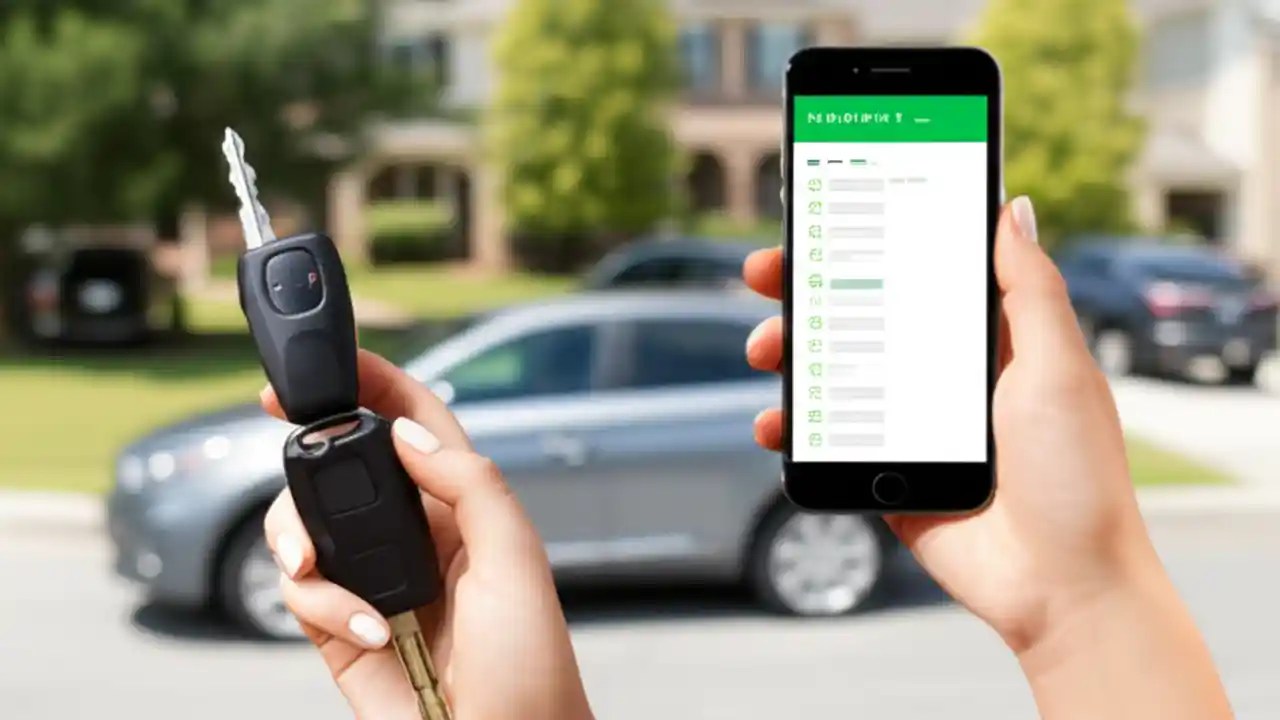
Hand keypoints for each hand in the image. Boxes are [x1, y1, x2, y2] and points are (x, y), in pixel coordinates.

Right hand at [260, 351, 592, 719]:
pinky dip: (318, 603)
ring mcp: (373, 580)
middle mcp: (414, 537)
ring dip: (297, 536)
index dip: (374, 384)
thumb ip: (469, 484)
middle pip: (343, 466)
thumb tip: (403, 433)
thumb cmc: (531, 666)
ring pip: (305, 525)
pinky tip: (364, 629)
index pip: (413, 425)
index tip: (330, 361)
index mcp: (463, 508)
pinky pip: (301, 592)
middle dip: (310, 448)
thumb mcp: (516, 559)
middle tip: (281, 421)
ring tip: (312, 566)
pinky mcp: (339, 629)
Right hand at [743, 198, 1156, 650]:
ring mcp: (909, 426)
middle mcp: (944, 377)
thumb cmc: (1078, 475)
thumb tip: (1012, 208)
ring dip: (788, 352)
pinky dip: (790, 427)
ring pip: (833, 373)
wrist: (1061, 586)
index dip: (873, 240)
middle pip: (862, 315)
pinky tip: (774, 422)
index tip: (827, 216)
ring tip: (765, 349)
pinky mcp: (887, 474)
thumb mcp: (1059, 367)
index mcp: (989, 342)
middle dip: (807, 290)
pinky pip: (825, 441)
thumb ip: (1030, 288)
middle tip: (766, 272)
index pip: (920, 271)